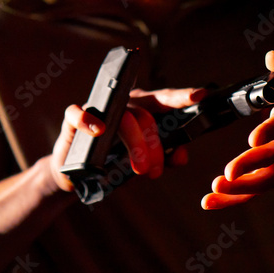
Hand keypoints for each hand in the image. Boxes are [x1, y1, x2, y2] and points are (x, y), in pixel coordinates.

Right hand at [49, 86, 206, 191]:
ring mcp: (98, 109)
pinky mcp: (74, 118)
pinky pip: (79, 113)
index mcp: (142, 109)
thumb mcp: (144, 162)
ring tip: (140, 168)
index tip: (199, 96)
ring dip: (134, 143)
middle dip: (154, 145)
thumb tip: (181, 155)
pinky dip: (89, 121)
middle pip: (144, 116)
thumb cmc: (115, 163)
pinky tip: (100, 131)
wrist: (79, 176)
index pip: (164, 99)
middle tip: (154, 171)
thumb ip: (165, 157)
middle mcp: (122, 104)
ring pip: (122, 117)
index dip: (181, 96)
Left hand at [202, 51, 273, 209]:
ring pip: (260, 183)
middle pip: (270, 159)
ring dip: (238, 189)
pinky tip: (207, 202)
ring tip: (215, 187)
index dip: (269, 132)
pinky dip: (229, 201)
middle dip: (250, 165)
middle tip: (228, 172)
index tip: (252, 138)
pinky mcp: (265, 182)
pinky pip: (248, 195)